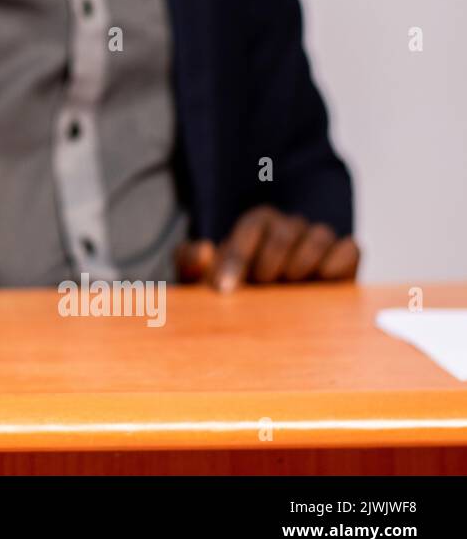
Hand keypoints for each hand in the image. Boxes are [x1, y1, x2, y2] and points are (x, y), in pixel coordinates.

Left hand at [175, 205, 359, 290]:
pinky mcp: (345, 260)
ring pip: (320, 235)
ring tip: (290, 283)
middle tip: (261, 285)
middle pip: (285, 229)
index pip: (252, 225)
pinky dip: (338, 264)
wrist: (268, 313)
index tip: (225, 287)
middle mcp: (289, 227)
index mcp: (256, 225)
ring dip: (303, 261)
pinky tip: (322, 283)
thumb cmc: (234, 290)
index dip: (237, 255)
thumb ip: (189, 262)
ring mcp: (318, 242)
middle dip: (270, 259)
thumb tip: (203, 249)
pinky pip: (350, 249)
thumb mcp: (201, 279)